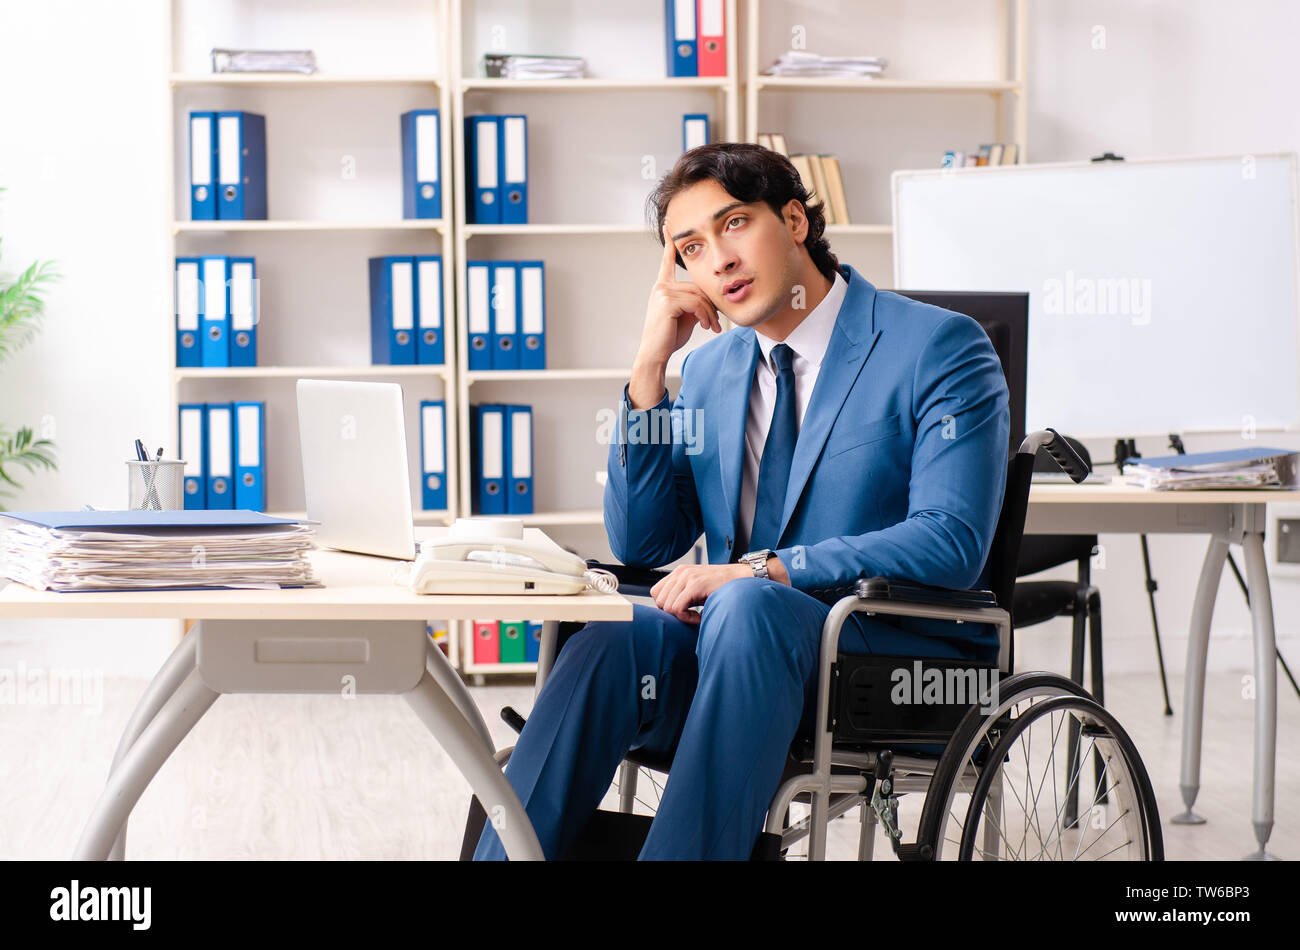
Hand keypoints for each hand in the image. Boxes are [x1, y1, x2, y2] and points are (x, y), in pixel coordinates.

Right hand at [630, 224, 722, 406]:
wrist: (656, 354)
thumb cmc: (669, 337)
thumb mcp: (685, 315)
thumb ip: (694, 301)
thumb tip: (708, 298)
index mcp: (663, 286)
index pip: (667, 261)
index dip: (669, 242)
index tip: (669, 225)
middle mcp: (661, 286)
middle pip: (697, 286)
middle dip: (710, 305)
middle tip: (715, 324)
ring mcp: (662, 292)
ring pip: (698, 295)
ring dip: (709, 313)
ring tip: (711, 328)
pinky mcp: (667, 301)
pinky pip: (695, 303)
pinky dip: (704, 315)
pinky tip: (704, 326)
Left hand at [650, 563, 750, 624]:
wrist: (742, 580)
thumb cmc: (722, 587)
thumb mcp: (697, 587)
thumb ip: (682, 593)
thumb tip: (666, 609)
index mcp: (679, 572)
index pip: (656, 593)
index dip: (666, 606)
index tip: (682, 610)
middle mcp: (681, 572)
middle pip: (659, 601)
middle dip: (673, 613)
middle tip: (690, 614)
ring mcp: (688, 577)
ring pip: (667, 607)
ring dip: (682, 617)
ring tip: (697, 615)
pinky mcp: (695, 586)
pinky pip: (678, 609)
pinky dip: (687, 618)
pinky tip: (699, 616)